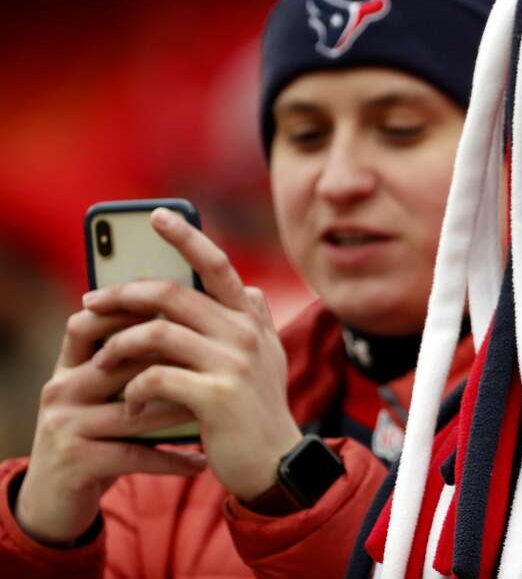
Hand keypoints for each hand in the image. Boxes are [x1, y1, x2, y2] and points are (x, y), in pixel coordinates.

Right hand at [16, 308, 204, 543]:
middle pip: (123, 363)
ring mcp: (63, 425)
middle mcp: (60, 389)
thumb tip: (190, 327)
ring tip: (220, 409)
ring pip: (135, 408)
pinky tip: (201, 463)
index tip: (184, 312)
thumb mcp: (102, 397)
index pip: (91, 325)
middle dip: (175, 362)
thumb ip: (129, 363)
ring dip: (181, 411)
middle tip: (221, 363)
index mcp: (68, 366)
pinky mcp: (73, 462)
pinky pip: (134, 455)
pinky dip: (171, 459)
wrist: (53, 500)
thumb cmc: (95, 436)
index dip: (130, 312)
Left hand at [83, 208, 302, 502]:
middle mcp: (245, 333)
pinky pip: (157, 377)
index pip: (218, 265)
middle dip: (123, 294)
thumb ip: (254, 319)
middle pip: (173, 294)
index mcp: (250, 319)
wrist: (275, 462)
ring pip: (158, 333)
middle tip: (90, 302)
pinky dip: (134, 388)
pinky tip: (129, 401)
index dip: (187, 237)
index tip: (157, 216)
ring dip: (118, 345)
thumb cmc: (259, 409)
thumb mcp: (267, 356)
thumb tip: (246, 287)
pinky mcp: (216, 396)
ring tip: (100, 361)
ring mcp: (233, 363)